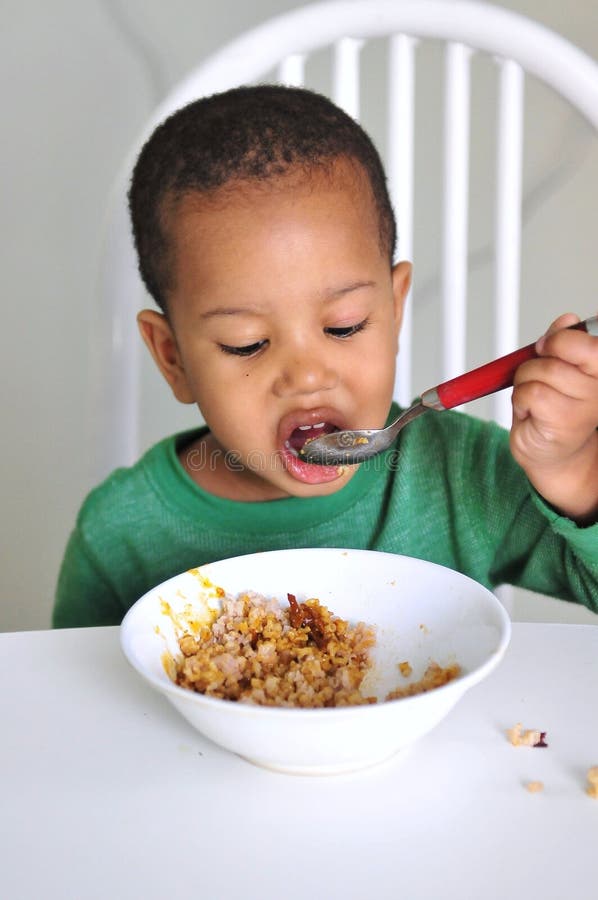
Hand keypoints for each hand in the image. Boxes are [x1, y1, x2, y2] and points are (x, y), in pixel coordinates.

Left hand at [510, 312, 597, 523]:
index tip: (545, 348)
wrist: (551, 451)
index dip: (558, 340)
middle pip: (556, 353)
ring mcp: (585, 406)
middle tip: (537, 377)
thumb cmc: (553, 407)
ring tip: (535, 400)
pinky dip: (521, 400)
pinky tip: (532, 413)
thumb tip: (567, 320)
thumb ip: (561, 343)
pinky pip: (529, 392)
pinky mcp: (564, 421)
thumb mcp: (557, 367)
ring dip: (525, 383)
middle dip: (536, 362)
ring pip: (538, 372)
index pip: (586, 342)